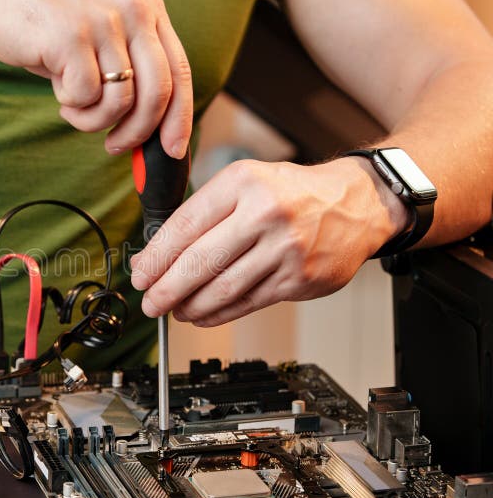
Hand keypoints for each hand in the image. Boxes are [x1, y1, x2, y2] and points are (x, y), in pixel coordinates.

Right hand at [0, 0, 192, 157]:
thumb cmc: (48, 24)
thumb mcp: (101, 37)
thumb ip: (131, 68)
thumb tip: (154, 130)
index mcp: (147, 7)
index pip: (179, 71)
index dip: (179, 118)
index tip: (172, 150)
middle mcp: (132, 10)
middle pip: (158, 93)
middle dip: (138, 133)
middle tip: (115, 146)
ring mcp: (102, 21)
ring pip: (121, 102)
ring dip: (95, 120)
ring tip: (72, 106)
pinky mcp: (71, 37)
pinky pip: (86, 98)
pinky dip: (72, 107)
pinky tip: (57, 88)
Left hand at [129, 157, 408, 325]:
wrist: (357, 204)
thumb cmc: (293, 194)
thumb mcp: (246, 182)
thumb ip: (203, 214)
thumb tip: (156, 254)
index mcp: (243, 183)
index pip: (186, 224)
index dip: (157, 255)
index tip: (140, 273)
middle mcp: (265, 214)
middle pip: (201, 260)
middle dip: (166, 288)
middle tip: (149, 301)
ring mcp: (285, 249)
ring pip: (224, 287)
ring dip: (190, 305)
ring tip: (173, 310)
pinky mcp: (299, 279)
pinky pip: (248, 303)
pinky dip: (219, 313)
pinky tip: (202, 315)